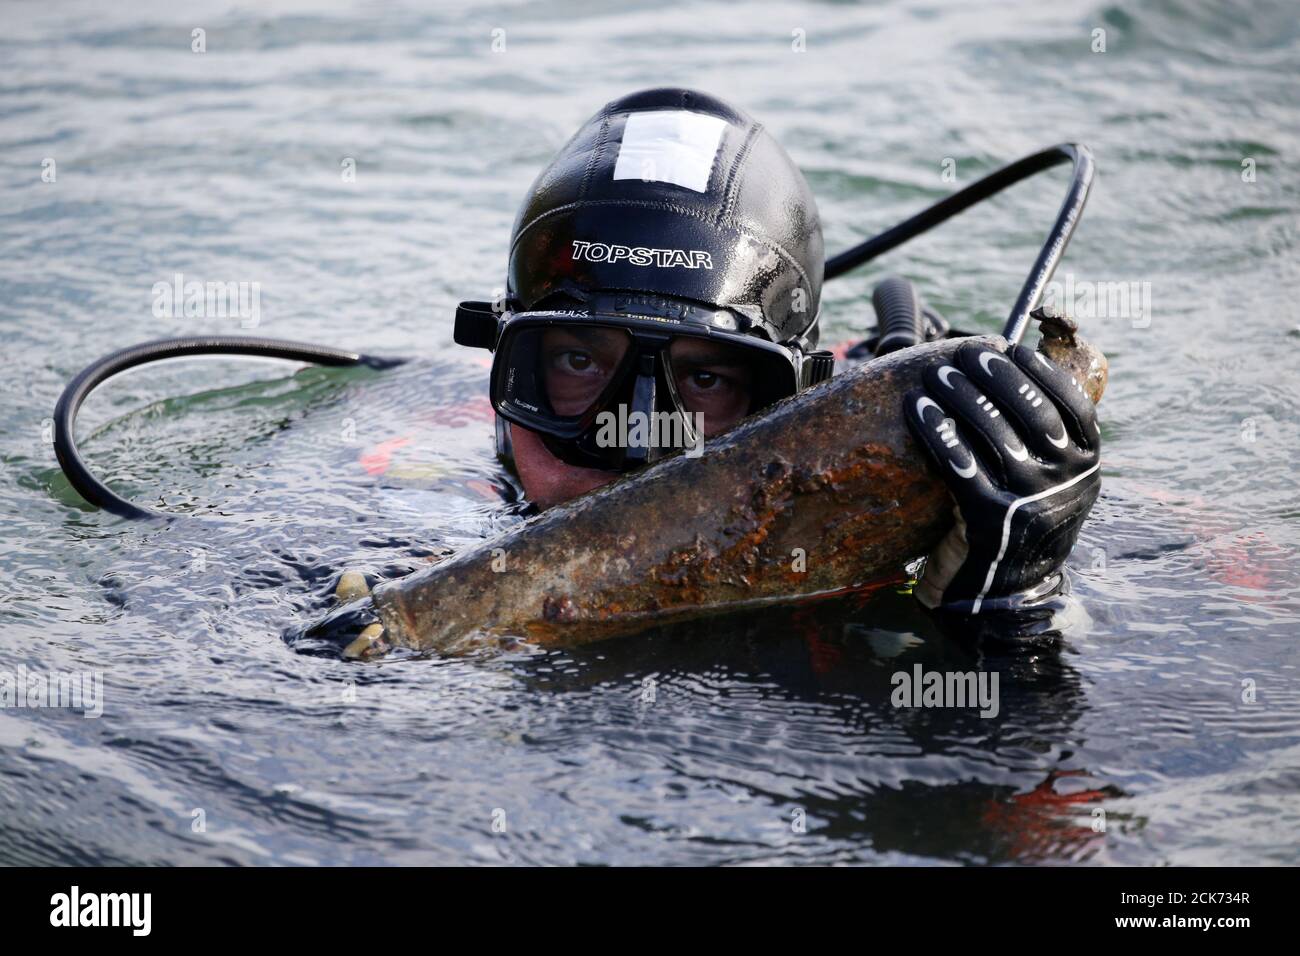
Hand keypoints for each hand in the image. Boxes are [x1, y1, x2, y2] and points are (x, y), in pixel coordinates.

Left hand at [904, 340, 1100, 613]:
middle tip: (964, 352)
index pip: (1072, 405)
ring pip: (992, 432)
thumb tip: (1014, 370)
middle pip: (1030, 411)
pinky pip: (959, 463)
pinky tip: (919, 411)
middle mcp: (1067, 480)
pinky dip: (937, 431)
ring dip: (959, 396)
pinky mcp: (990, 518)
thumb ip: (1047, 438)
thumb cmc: (1021, 520)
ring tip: (935, 376)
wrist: (1005, 593)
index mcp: (1087, 465)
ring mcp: (1031, 500)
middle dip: (993, 375)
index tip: (1012, 347)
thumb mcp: (1053, 481)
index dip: (1041, 372)